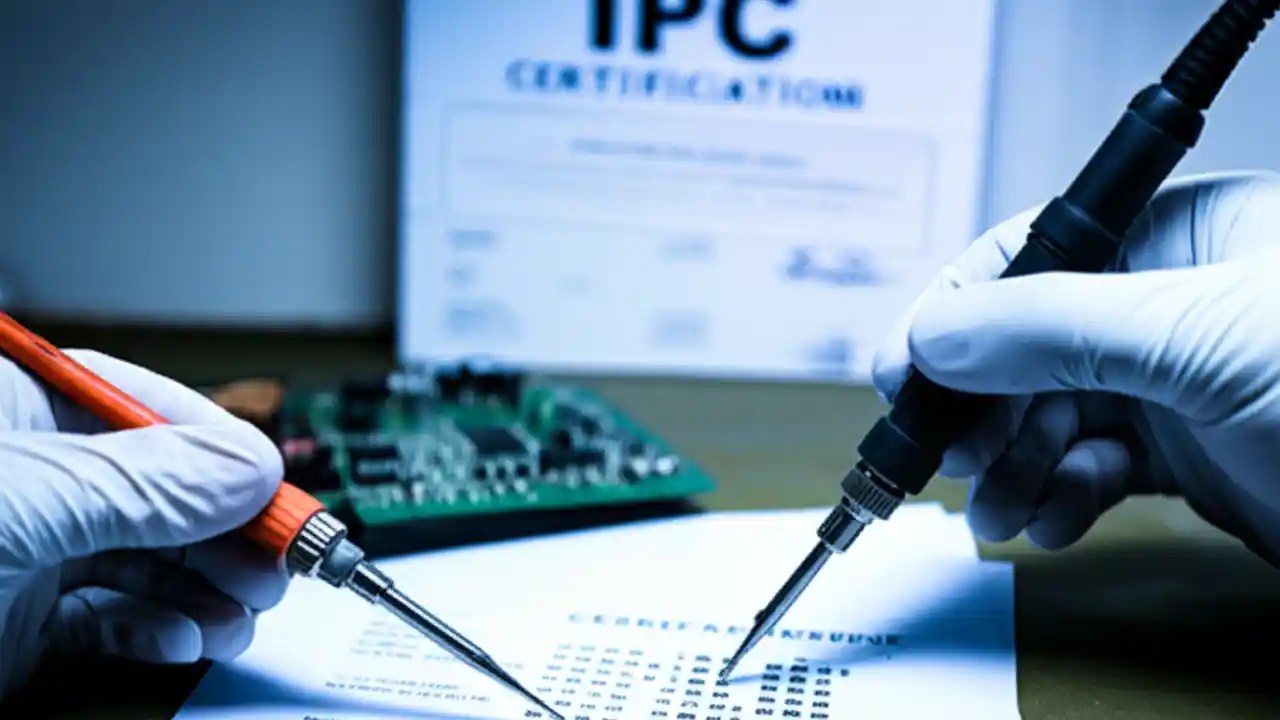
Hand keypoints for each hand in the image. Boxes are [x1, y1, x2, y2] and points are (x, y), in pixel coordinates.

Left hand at [0, 350, 286, 698]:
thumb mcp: (28, 498)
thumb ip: (144, 484)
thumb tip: (247, 469)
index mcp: (18, 409)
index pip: (143, 409)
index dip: (217, 449)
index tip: (272, 487)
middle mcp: (36, 478)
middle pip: (162, 494)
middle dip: (227, 534)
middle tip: (278, 562)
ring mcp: (28, 552)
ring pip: (149, 563)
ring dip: (207, 593)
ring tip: (239, 614)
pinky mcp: (20, 624)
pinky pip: (111, 621)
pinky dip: (156, 633)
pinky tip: (180, 639)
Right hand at [871, 171, 1279, 561]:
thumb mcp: (1194, 338)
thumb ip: (1050, 327)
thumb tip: (937, 332)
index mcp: (1180, 235)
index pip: (1032, 254)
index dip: (958, 310)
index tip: (904, 367)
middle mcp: (1169, 302)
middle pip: (1026, 344)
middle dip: (981, 407)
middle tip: (945, 454)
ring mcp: (1175, 381)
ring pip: (1048, 415)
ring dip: (1009, 466)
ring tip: (994, 506)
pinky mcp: (1187, 453)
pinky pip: (1088, 468)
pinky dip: (1055, 498)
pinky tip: (1049, 519)